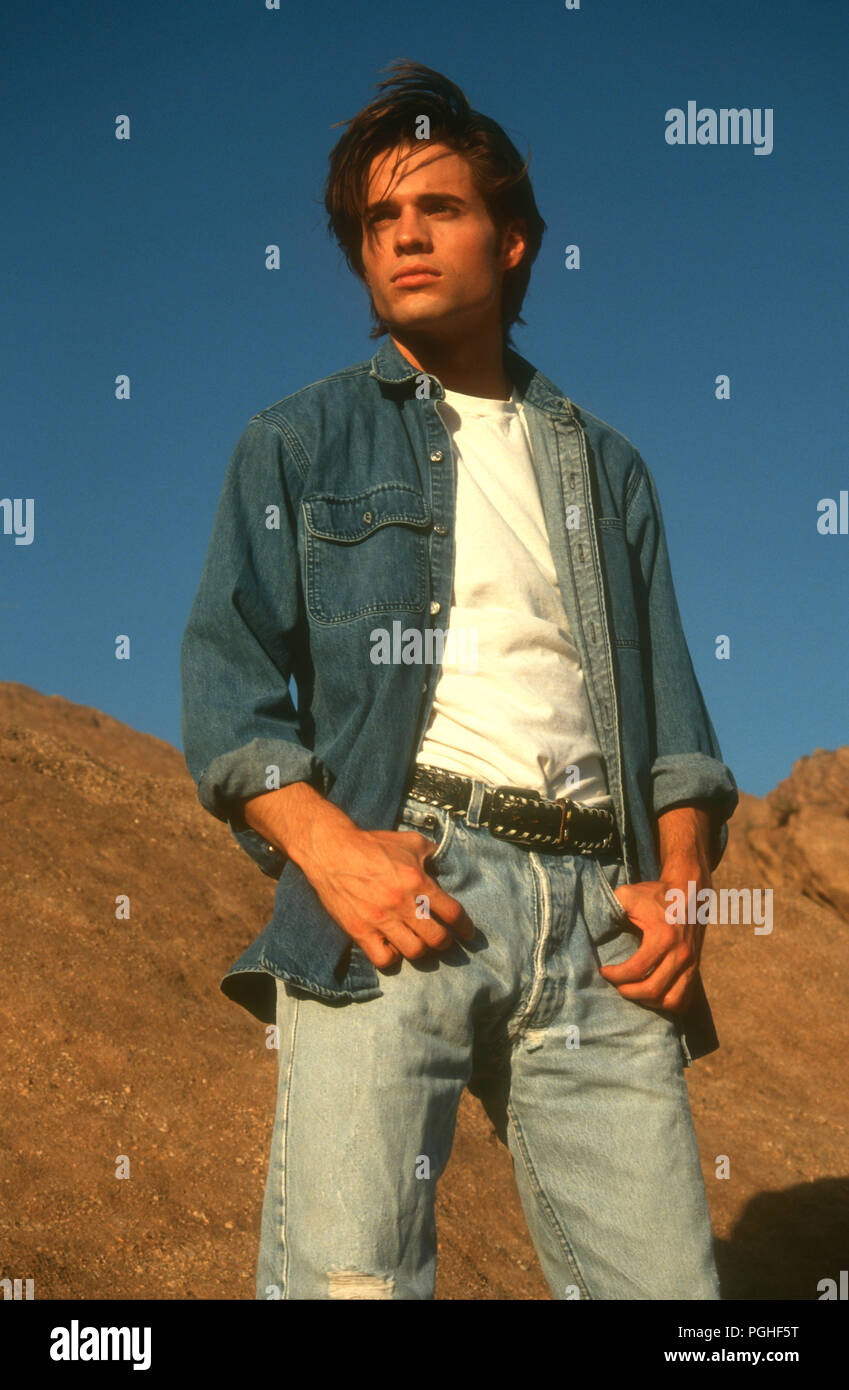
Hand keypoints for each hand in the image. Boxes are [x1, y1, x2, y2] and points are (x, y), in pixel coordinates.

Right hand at [299, 825, 475, 969]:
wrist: (332, 851)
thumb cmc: (372, 845)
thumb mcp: (409, 841)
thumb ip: (432, 852)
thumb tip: (445, 862)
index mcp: (417, 882)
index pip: (453, 913)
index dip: (465, 927)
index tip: (468, 933)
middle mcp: (402, 904)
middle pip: (438, 939)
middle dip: (445, 942)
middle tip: (443, 939)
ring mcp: (381, 920)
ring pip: (415, 951)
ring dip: (422, 950)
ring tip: (420, 944)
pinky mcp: (360, 931)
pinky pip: (384, 959)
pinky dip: (392, 957)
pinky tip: (392, 947)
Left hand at [598, 862, 710, 1011]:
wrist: (689, 891)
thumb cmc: (655, 894)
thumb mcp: (630, 894)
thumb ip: (611, 906)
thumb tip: (594, 923)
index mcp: (663, 937)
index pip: (636, 969)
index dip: (616, 975)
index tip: (604, 971)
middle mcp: (681, 954)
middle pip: (653, 990)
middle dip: (629, 992)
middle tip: (617, 985)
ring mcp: (691, 964)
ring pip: (671, 1000)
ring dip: (649, 1002)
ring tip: (634, 991)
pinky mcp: (695, 969)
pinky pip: (684, 999)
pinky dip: (667, 1004)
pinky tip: (652, 996)